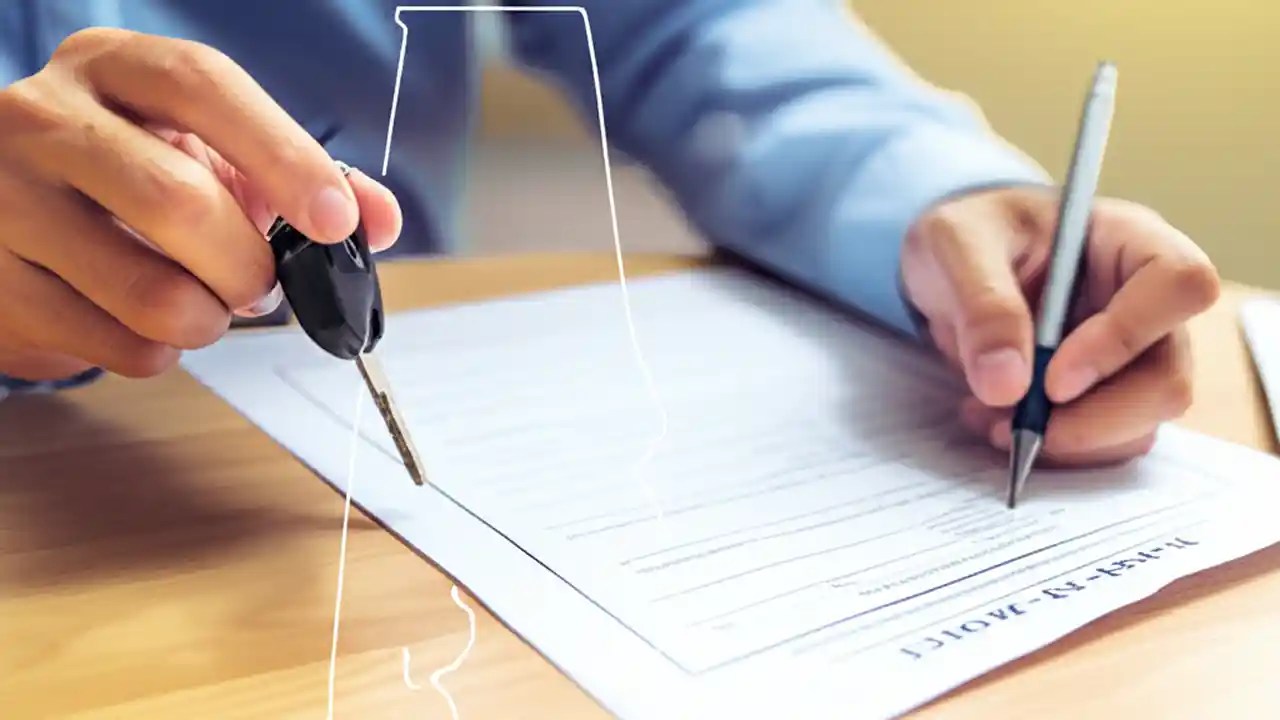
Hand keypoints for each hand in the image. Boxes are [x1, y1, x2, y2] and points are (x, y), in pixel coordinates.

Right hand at [0, 28, 401, 380]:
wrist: (6, 214)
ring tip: (203, 304)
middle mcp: (42, 120)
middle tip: (262, 283)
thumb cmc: (129, 176)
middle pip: (177, 201)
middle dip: (249, 266)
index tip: (335, 219)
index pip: (201, 85)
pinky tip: (141, 321)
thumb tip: (379, 219)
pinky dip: (160, 351)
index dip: (283, 154)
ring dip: (209, 320)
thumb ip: (302, 178)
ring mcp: (5, 202)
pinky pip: (119, 345)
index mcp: (113, 69)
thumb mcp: (209, 154)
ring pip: (150, 293)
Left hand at [902, 186, 1219, 465]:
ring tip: (990, 419)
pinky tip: (995, 422)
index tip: (1054, 380)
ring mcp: (1133, 354)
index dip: (1126, 338)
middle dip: (1096, 418)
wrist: (953, 265)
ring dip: (1068, 439)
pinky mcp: (1105, 394)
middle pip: (1169, 376)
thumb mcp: (956, 245)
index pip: (1178, 284)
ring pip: (1141, 422)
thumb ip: (982, 304)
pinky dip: (1054, 448)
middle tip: (1020, 428)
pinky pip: (1104, 442)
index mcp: (1129, 239)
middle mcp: (1147, 302)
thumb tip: (1007, 386)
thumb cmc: (969, 233)